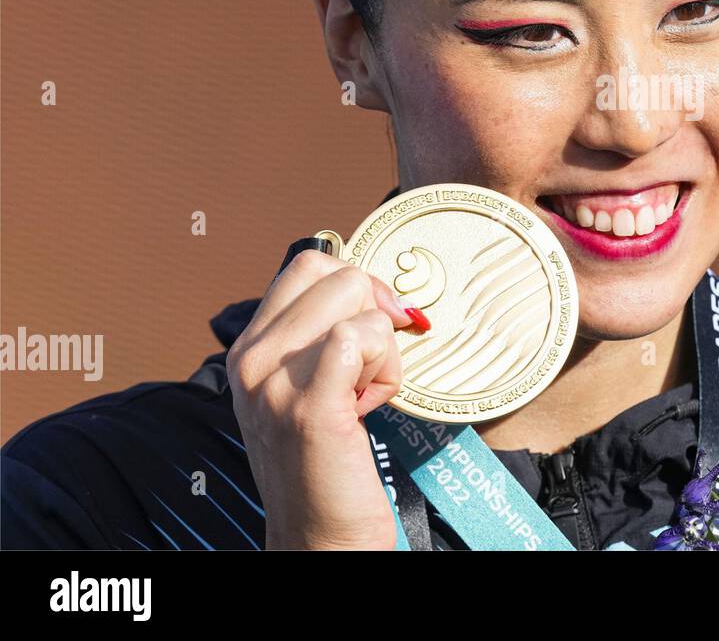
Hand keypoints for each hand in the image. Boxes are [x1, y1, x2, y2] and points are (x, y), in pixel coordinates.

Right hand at [228, 249, 417, 549]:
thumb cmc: (324, 465)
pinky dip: (384, 363)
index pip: (306, 264)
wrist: (318, 539)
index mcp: (248, 349)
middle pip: (334, 272)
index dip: (355, 284)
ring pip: (353, 299)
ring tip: (366, 392)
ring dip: (381, 343)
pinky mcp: (310, 407)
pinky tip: (372, 403)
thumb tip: (371, 289)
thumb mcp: (303, 389)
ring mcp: (275, 383)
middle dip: (372, 308)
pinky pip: (360, 337)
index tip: (373, 326)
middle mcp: (251, 360)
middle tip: (371, 362)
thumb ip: (318, 339)